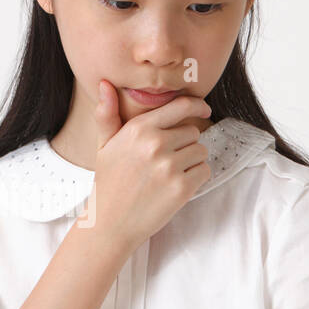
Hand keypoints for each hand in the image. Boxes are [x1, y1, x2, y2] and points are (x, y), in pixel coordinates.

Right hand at [82, 80, 212, 250]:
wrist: (110, 224)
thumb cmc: (109, 183)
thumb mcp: (104, 146)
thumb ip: (108, 114)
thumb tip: (105, 84)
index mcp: (139, 129)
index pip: (180, 106)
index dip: (197, 105)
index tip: (204, 108)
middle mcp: (155, 144)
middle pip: (193, 131)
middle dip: (185, 144)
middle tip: (165, 161)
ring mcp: (169, 167)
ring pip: (201, 151)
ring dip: (191, 162)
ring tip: (168, 175)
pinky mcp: (182, 188)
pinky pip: (204, 171)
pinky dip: (196, 178)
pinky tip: (175, 186)